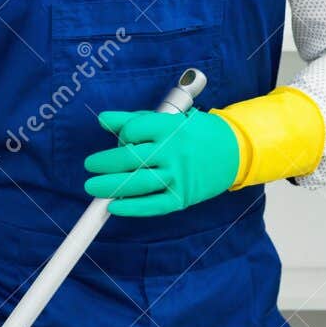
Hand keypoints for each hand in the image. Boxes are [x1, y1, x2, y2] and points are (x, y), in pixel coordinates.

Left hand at [83, 108, 241, 215]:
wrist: (235, 151)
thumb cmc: (197, 133)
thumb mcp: (169, 118)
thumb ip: (134, 119)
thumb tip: (103, 120)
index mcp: (170, 128)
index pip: (133, 131)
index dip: (121, 136)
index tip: (120, 140)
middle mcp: (174, 152)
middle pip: (130, 159)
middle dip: (104, 164)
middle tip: (90, 166)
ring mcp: (178, 177)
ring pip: (137, 183)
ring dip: (109, 187)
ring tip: (93, 187)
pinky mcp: (182, 197)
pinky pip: (152, 205)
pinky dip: (131, 208)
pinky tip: (114, 206)